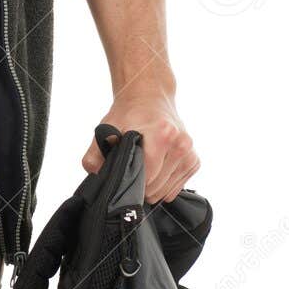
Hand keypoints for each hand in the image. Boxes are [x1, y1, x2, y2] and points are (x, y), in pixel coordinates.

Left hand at [81, 88, 199, 203]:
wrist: (149, 97)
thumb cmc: (129, 114)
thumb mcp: (106, 129)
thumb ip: (95, 155)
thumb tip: (96, 177)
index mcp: (163, 134)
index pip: (146, 177)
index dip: (129, 180)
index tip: (121, 172)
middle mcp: (181, 144)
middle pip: (155, 187)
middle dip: (139, 184)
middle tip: (130, 166)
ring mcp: (189, 154)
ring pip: (165, 191)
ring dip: (151, 186)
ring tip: (143, 165)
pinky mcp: (194, 161)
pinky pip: (175, 187)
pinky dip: (163, 184)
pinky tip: (155, 168)